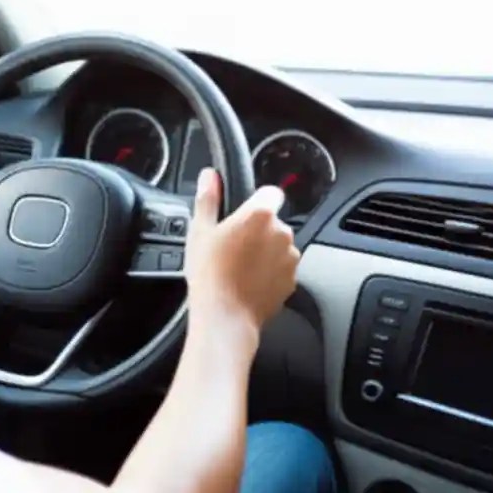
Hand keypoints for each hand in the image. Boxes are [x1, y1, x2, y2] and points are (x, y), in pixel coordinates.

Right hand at [183, 168, 299, 332]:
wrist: (224, 316)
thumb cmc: (209, 274)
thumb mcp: (200, 231)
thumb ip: (208, 198)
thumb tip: (209, 176)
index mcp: (259, 215)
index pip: (271, 193)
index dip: (257, 201)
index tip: (243, 214)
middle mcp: (281, 232)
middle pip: (273, 221)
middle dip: (258, 230)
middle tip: (233, 245)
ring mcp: (290, 258)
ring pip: (279, 245)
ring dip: (266, 251)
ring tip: (239, 266)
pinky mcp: (292, 280)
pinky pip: (282, 268)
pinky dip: (270, 271)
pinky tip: (248, 281)